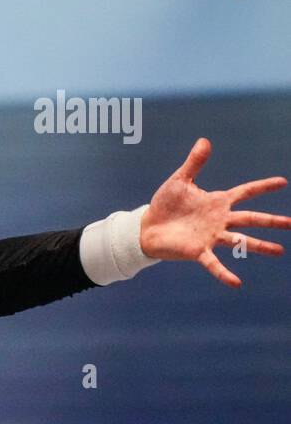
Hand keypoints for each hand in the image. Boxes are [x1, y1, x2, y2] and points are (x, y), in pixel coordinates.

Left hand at [139, 137, 289, 287]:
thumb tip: (205, 140)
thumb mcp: (179, 181)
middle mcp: (219, 220)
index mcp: (217, 202)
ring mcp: (210, 236)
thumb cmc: (165, 205)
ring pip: (240, 240)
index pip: (245, 192)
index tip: (282, 182)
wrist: (147, 227)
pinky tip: (237, 283)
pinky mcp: (197, 251)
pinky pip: (214, 263)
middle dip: (272, 221)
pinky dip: (224, 273)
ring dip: (259, 246)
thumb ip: (194, 163)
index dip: (263, 187)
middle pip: (251, 218)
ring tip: (279, 251)